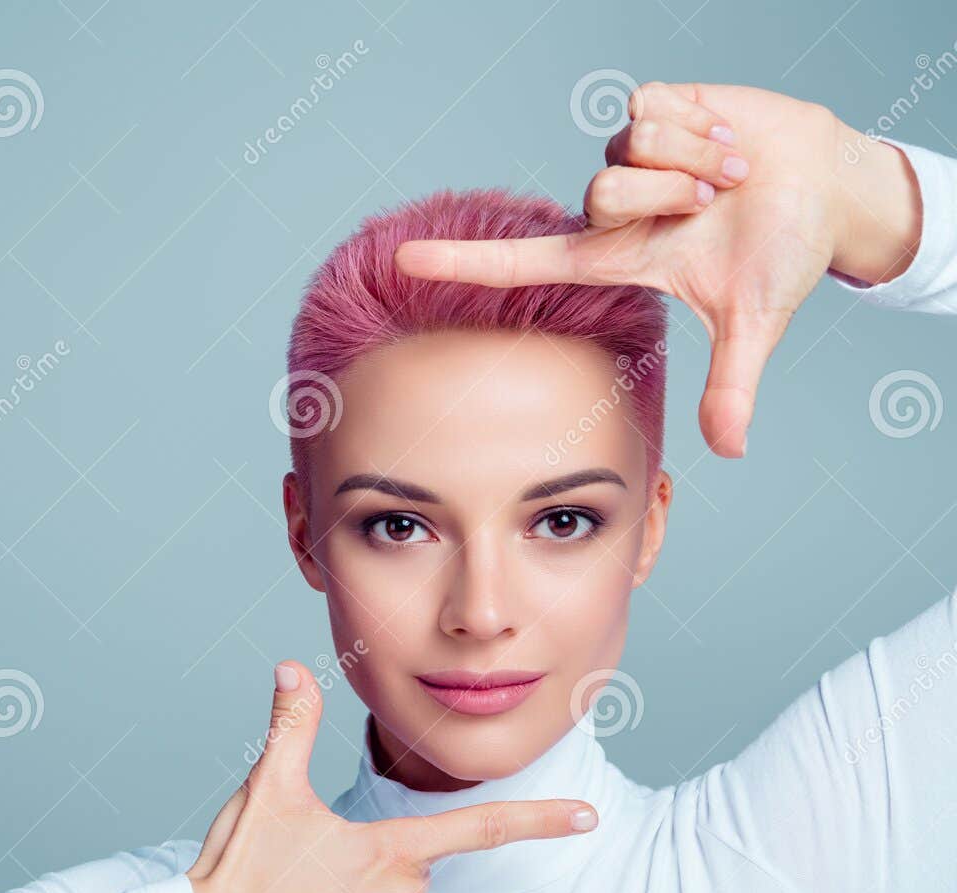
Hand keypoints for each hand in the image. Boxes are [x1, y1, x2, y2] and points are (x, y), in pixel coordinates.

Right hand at [185, 660, 597, 892]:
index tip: (587, 818)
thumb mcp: (266, 789)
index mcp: (387, 850)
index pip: (477, 829)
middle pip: (408, 875)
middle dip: (370, 869)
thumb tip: (291, 669)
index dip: (538, 820)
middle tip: (309, 872)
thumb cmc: (238, 870)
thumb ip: (291, 726)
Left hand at [393, 82, 922, 457]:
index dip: (461, 265)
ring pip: (630, 149)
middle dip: (672, 196)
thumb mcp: (753, 320)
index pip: (521, 264)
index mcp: (614, 258)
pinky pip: (652, 108)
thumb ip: (731, 383)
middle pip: (602, 193)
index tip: (402, 261)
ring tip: (729, 178)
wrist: (828, 186)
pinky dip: (703, 127)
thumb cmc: (782, 255)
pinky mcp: (653, 106)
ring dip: (695, 162)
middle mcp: (610, 207)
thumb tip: (730, 450)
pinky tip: (727, 142)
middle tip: (714, 205)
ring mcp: (628, 156)